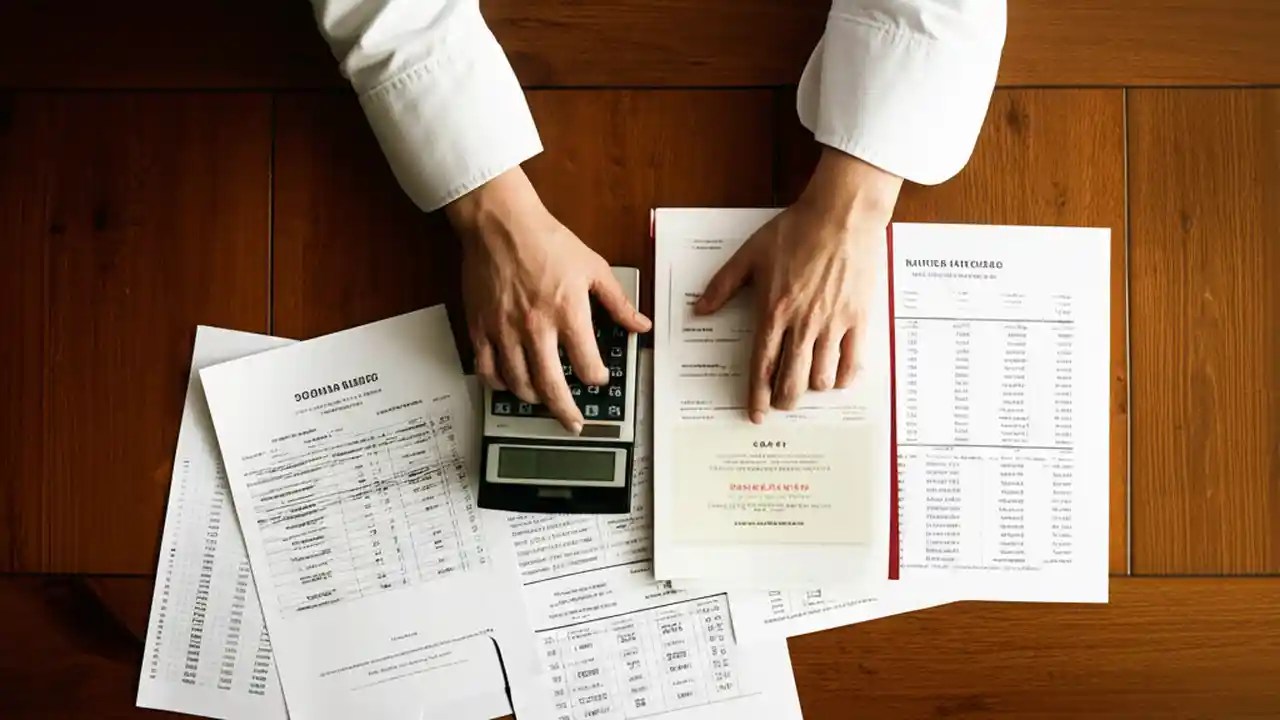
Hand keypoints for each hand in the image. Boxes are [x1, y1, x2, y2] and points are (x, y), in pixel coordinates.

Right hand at [446, 167, 651, 432]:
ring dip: (534, 398)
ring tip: (543, 399)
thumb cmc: (546, 240)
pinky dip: (498, 384)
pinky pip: (486, 369)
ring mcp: (504, 330)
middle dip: (566, 412)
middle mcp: (535, 327)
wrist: (500, 222)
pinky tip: (508, 383)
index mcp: (567, 312)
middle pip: (551, 386)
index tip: (599, 378)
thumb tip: (641, 324)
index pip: (587, 364)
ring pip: (518, 383)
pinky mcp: (480, 327)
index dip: (597, 378)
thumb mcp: (593, 266)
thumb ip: (618, 302)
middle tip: (574, 423)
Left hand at [693, 148, 901, 422]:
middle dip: (784, 400)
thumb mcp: (749, 254)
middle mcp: (802, 323)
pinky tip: (838, 377)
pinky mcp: (859, 318)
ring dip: (813, 388)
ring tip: (809, 384)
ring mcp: (833, 323)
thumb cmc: (796, 230)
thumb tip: (700, 309)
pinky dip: (844, 376)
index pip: (762, 366)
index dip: (758, 395)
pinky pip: (853, 362)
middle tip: (782, 402)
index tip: (756, 413)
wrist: (841, 213)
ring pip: (822, 377)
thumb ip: (723, 285)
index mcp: (773, 311)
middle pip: (792, 380)